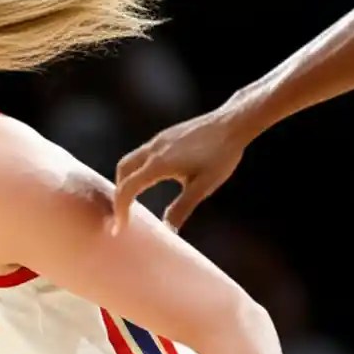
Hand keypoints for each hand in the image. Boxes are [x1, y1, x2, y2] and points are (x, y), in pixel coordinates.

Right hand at [112, 108, 249, 233]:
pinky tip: (154, 177)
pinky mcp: (165, 136)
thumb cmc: (221, 155)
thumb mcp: (203, 186)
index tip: (121, 227)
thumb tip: (168, 231)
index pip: (127, 189)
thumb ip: (182, 208)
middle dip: (119, 192)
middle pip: (122, 171)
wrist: (234, 122)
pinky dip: (138, 169)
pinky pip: (142, 153)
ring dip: (127, 179)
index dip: (121, 209)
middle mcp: (153, 150)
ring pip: (130, 160)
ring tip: (136, 196)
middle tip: (125, 211)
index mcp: (159, 164)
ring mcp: (158, 140)